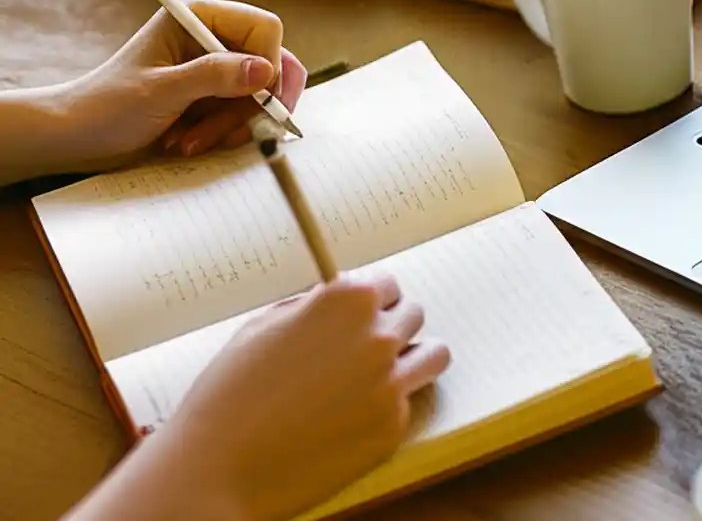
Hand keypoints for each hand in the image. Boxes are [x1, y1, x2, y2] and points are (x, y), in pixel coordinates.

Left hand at [63, 0, 306, 169]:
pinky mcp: (215, 90)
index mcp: (198, 15)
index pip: (265, 30)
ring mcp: (215, 64)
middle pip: (271, 64)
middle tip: (231, 131)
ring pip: (260, 94)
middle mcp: (212, 34)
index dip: (268, 66)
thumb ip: (213, 77)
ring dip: (232, 124)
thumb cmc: (108, 105)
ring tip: (190, 139)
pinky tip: (191, 139)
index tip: (256, 100)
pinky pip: (245, 111)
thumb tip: (265, 71)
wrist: (80, 134)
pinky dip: (225, 131)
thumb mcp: (160, 91)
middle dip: (252, 104)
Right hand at [69, 271, 450, 520]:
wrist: (218, 467)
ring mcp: (392, 385)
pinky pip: (406, 405)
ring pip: (433, 355)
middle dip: (388, 326)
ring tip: (384, 372)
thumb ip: (312, 306)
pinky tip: (348, 420)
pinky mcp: (393, 428)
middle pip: (412, 315)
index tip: (357, 314)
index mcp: (348, 301)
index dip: (368, 300)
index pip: (387, 284)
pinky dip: (384, 408)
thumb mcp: (263, 325)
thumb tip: (334, 301)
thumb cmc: (229, 393)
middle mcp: (379, 337)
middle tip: (359, 348)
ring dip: (412, 358)